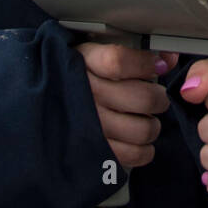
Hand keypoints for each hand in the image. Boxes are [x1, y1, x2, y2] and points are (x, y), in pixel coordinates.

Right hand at [76, 43, 177, 167]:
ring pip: (143, 129)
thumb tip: (168, 59)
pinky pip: (133, 155)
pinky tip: (139, 140)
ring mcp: (89, 127)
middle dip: (158, 97)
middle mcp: (85, 96)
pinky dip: (144, 150)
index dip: (146, 63)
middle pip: (142, 98)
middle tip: (156, 96)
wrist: (39, 105)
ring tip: (146, 119)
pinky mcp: (94, 152)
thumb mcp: (93, 53)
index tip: (158, 65)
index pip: (118, 61)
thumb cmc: (75, 76)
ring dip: (152, 125)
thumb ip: (131, 52)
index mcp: (83, 64)